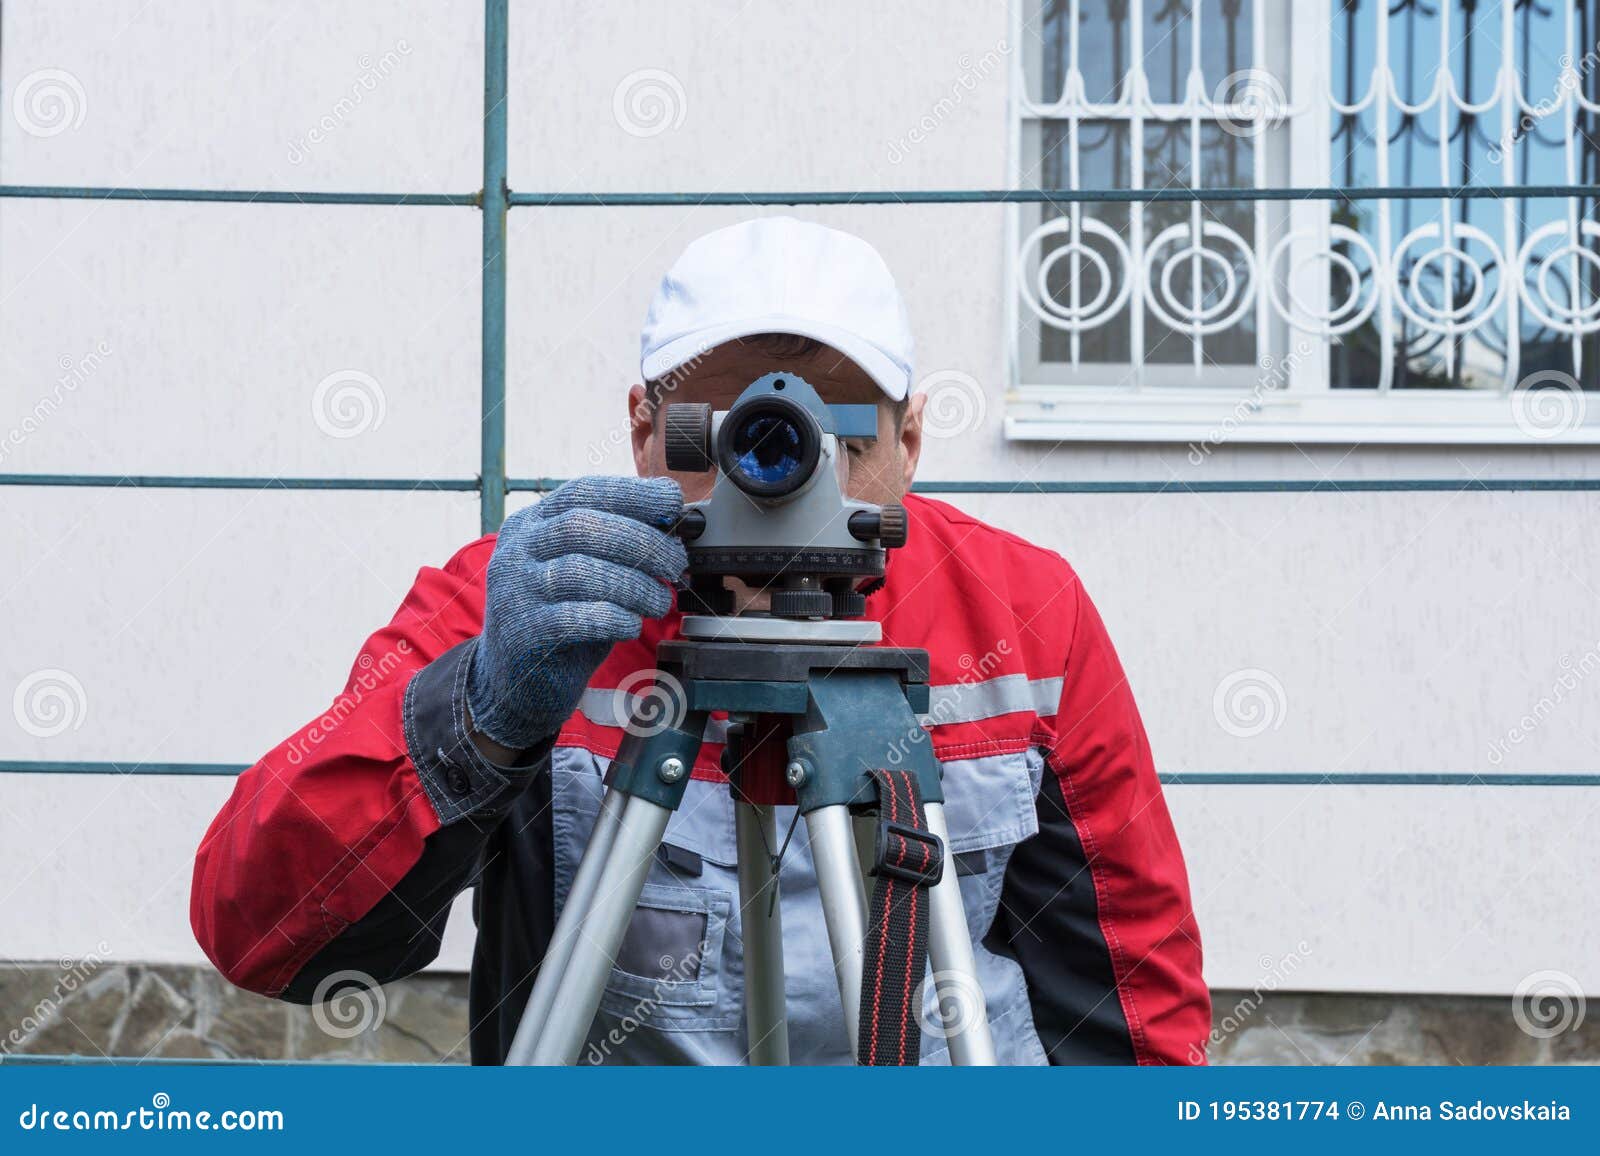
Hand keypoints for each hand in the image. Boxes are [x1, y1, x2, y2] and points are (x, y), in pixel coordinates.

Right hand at [467, 476, 686, 750]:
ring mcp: (515, 589)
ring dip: (635, 584)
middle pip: (584, 526)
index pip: (582, 492)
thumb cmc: (563, 619)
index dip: (632, 493)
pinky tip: (630, 624)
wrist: (514, 683)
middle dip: (643, 542)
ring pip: (582, 570)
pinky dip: (614, 618)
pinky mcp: (523, 632)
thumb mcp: (585, 573)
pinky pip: (575, 618)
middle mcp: (518, 549)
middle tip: (675, 564)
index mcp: (532, 524)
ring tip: (659, 601)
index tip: (673, 502)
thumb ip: (615, 547)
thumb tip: (672, 527)